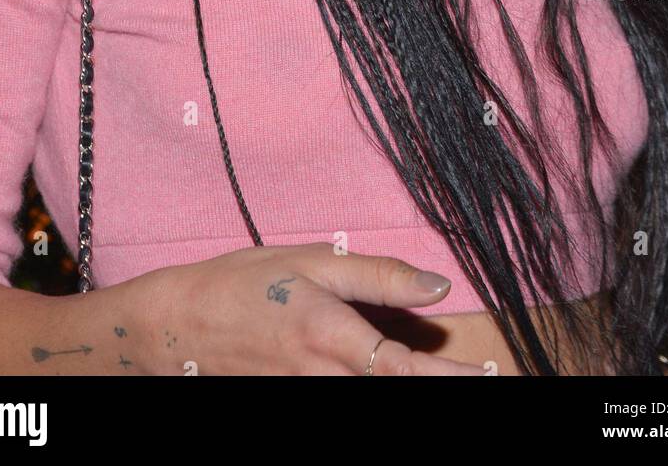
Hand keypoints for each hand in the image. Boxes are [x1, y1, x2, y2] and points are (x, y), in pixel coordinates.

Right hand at [130, 241, 486, 375]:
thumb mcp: (312, 262)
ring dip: (404, 385)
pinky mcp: (291, 406)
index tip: (489, 375)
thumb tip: (438, 287)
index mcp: (331, 337)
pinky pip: (341, 398)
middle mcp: (321, 379)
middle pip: (392, 392)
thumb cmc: (244, 285)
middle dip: (434, 384)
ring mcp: (305, 398)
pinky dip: (368, 386)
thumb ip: (378, 276)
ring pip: (367, 400)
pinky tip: (380, 370)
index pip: (405, 370)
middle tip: (479, 373)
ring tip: (439, 369)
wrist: (178, 328)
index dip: (450, 378)